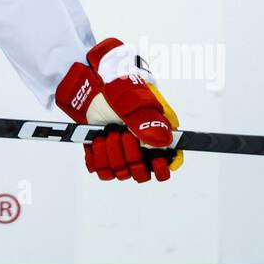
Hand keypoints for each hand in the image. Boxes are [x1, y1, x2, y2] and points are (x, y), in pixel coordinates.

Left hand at [56, 37, 182, 181]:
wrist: (93, 90)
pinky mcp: (105, 157)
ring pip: (121, 173)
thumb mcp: (136, 104)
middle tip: (122, 134)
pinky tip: (98, 139)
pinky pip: (102, 172)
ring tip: (108, 132)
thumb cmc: (120, 92)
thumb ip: (150, 123)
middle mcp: (142, 150)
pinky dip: (97, 156)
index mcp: (158, 136)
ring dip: (111, 151)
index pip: (170, 164)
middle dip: (129, 155)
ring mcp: (123, 155)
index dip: (161, 167)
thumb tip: (164, 143)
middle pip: (141, 174)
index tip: (152, 159)